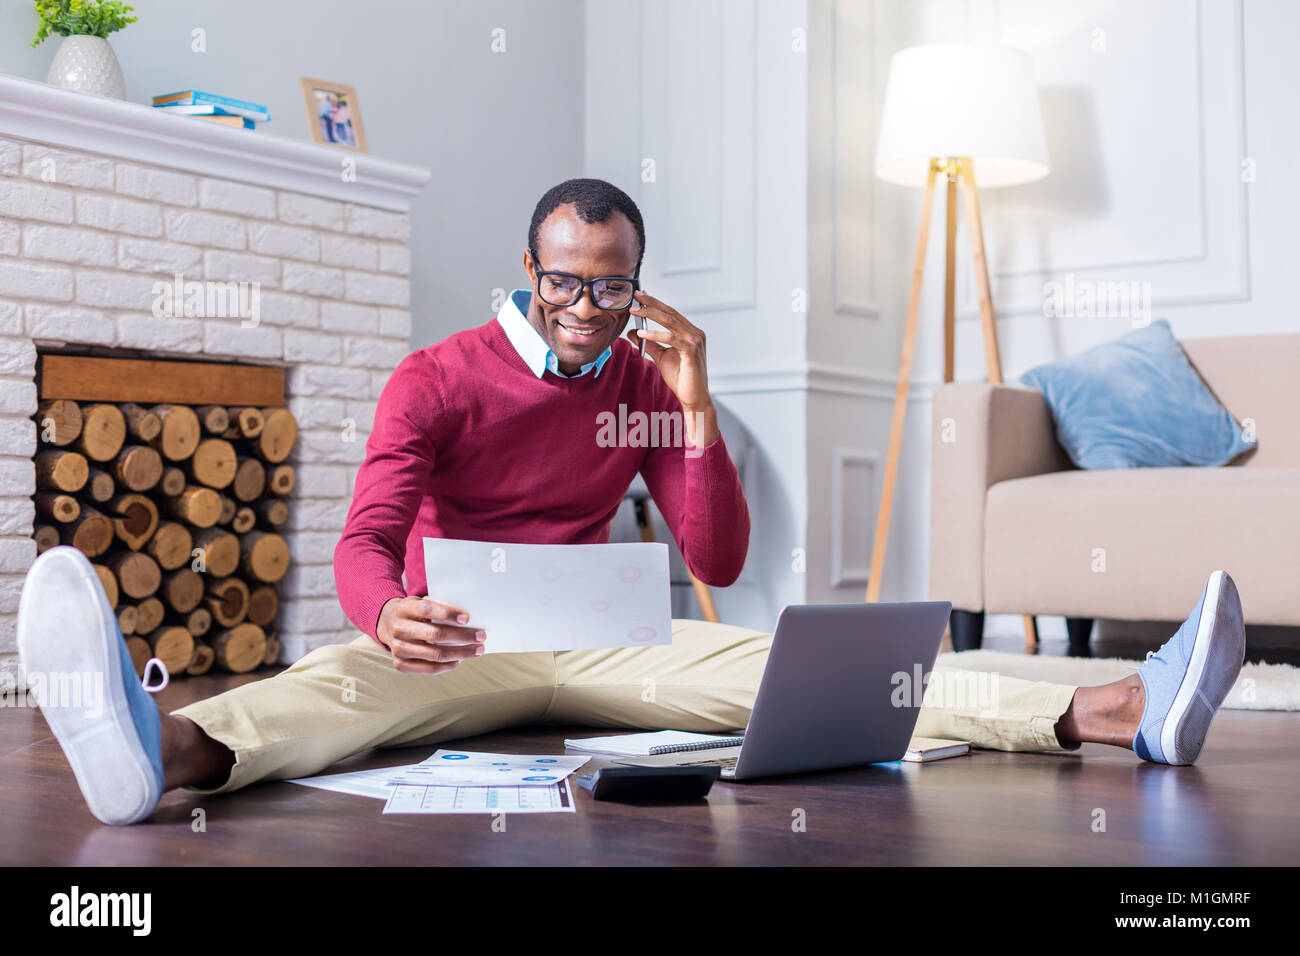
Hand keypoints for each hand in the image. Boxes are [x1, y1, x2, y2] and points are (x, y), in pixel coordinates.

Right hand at [377, 595, 485, 674]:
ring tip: (476, 650)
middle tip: (481, 636)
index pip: (427, 609)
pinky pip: (429, 668)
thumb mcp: (421, 602)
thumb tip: (469, 620)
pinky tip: (460, 659)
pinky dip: (448, 665)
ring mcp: (398, 648)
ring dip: (461, 653)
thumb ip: (439, 607)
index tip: (467, 618)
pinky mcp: (400, 664)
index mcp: (404, 609)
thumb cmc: (414, 612)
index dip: (448, 614)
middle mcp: (399, 629)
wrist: (389, 623)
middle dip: (462, 636)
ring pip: (435, 654)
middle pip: (435, 634)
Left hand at [626, 290, 718, 446]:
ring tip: (634, 310)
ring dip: (650, 314)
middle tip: (635, 295)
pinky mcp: (692, 352)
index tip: (640, 296)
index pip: (670, 313)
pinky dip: (656, 334)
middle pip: (670, 313)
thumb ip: (649, 343)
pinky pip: (672, 338)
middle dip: (651, 303)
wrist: (693, 398)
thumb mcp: (661, 357)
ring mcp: (695, 341)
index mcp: (690, 333)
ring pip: (670, 321)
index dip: (655, 303)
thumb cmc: (681, 378)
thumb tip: (633, 331)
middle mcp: (695, 334)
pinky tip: (642, 333)